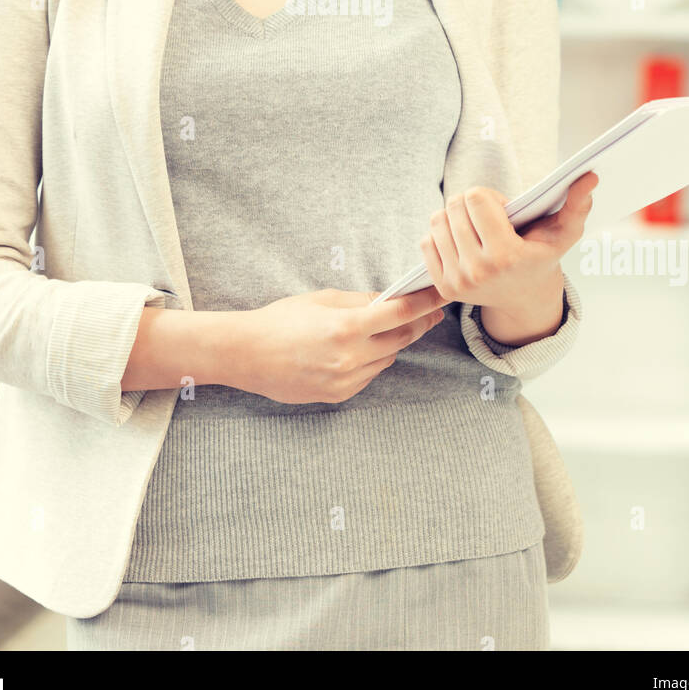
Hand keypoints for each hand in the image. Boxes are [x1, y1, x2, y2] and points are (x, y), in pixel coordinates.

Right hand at [230, 285, 451, 405]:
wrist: (246, 355)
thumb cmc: (281, 320)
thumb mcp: (322, 300)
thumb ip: (360, 301)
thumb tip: (389, 300)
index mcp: (347, 327)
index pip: (401, 314)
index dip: (426, 303)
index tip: (442, 294)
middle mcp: (351, 358)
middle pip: (401, 338)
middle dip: (419, 323)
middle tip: (432, 311)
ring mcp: (346, 380)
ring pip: (386, 359)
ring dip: (392, 342)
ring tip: (390, 327)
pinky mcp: (339, 395)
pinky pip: (369, 374)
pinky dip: (372, 360)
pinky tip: (363, 348)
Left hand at [419, 172, 598, 320]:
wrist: (525, 299)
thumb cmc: (543, 256)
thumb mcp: (564, 233)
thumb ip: (577, 204)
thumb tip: (591, 176)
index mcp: (505, 255)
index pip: (475, 198)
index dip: (489, 196)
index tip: (504, 211)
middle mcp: (478, 271)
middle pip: (453, 206)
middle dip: (471, 204)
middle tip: (490, 220)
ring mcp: (458, 282)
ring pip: (437, 221)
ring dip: (455, 217)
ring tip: (477, 229)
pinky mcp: (443, 287)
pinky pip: (426, 241)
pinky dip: (442, 235)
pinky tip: (464, 242)